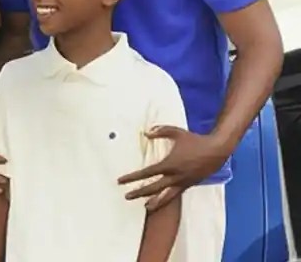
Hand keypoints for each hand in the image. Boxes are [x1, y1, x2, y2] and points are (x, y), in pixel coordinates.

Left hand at [118, 127, 232, 210]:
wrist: (217, 150)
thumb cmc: (196, 140)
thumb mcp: (176, 132)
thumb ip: (160, 131)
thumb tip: (146, 133)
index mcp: (170, 164)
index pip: (147, 173)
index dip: (132, 178)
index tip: (121, 181)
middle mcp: (176, 176)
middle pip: (153, 188)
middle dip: (139, 193)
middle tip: (127, 196)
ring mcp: (184, 182)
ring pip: (167, 196)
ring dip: (155, 202)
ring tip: (145, 207)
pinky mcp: (190, 184)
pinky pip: (177, 194)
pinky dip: (168, 199)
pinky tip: (163, 201)